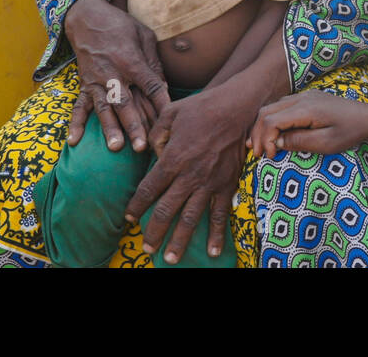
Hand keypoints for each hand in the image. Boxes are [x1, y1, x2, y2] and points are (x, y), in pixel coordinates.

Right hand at [64, 0, 169, 152]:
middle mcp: (113, 74)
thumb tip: (165, 87)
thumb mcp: (144, 35)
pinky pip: (79, 106)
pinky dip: (75, 124)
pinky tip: (73, 142)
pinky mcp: (84, 84)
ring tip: (115, 148)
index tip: (172, 119)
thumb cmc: (121, 25)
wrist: (87, 17)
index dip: (162, 103)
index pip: (151, 86)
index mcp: (132, 61)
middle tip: (142, 146)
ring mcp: (96, 81)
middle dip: (134, 125)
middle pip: (126, 103)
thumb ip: (154, 61)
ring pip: (104, 108)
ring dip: (109, 129)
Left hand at [124, 84, 250, 263]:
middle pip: (167, 210)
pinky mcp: (228, 184)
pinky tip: (211, 251)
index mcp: (173, 158)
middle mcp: (190, 175)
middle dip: (154, 231)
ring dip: (179, 240)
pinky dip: (216, 234)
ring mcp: (210, 182)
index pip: (149, 189)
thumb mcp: (171, 113)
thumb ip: (155, 134)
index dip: (137, 206)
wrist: (238, 107)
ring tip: (170, 259)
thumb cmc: (202, 107)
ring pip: (191, 218)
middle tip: (147, 248)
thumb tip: (152, 154)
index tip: (129, 217)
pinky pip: (221, 214)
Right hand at [248, 89, 367, 157]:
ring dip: (264, 126)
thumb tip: (275, 143)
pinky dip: (274, 120)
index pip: (272, 120)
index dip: (265, 139)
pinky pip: (283, 106)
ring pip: (273, 107)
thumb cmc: (350, 132)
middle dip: (258, 133)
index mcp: (306, 108)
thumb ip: (299, 142)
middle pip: (267, 111)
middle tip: (257, 153)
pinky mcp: (308, 98)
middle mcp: (302, 98)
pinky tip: (274, 134)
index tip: (270, 157)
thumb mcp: (326, 143)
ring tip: (261, 146)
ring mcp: (305, 96)